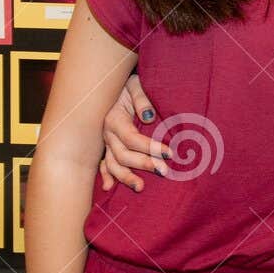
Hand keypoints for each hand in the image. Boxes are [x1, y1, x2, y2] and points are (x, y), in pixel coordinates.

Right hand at [98, 73, 168, 191]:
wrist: (113, 84)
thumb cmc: (129, 85)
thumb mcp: (136, 85)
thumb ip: (142, 99)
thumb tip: (149, 117)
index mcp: (114, 119)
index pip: (132, 139)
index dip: (151, 148)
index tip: (170, 153)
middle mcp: (107, 133)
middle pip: (123, 155)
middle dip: (143, 164)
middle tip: (163, 171)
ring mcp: (106, 142)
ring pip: (112, 164)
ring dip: (125, 177)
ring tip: (140, 187)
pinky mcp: (107, 147)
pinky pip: (103, 164)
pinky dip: (106, 176)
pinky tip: (108, 188)